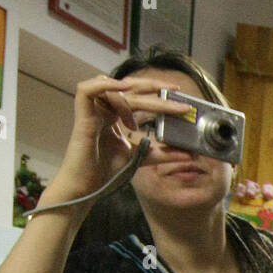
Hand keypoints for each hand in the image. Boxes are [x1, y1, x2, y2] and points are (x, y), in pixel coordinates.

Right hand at [39, 75, 192, 209]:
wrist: (88, 187)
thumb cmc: (108, 172)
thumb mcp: (141, 158)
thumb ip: (163, 154)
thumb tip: (189, 154)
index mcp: (116, 115)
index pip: (139, 97)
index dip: (157, 93)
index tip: (178, 96)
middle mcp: (105, 109)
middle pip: (132, 91)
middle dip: (155, 90)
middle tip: (176, 94)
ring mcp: (93, 110)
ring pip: (114, 89)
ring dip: (131, 99)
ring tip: (135, 125)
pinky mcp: (82, 116)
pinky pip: (88, 90)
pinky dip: (105, 86)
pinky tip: (123, 89)